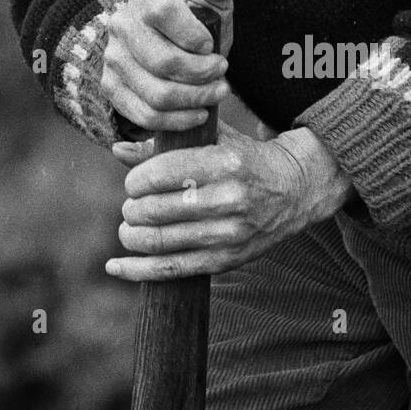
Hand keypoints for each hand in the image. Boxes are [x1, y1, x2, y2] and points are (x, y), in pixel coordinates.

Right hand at [100, 0, 235, 133]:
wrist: (165, 47)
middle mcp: (120, 25)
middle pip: (163, 62)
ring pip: (157, 94)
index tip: (210, 45)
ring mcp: (113, 60)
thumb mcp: (210, 3)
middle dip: (202, 74)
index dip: (192, 34)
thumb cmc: (194, 26)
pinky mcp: (112, 89)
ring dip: (196, 99)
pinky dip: (178, 120)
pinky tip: (198, 113)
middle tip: (222, 74)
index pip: (163, 12)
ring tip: (217, 92)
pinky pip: (146, 116)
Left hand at [106, 122, 354, 279]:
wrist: (295, 189)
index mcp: (224, 162)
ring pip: (162, 241)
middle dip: (133, 209)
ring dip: (133, 236)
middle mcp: (229, 198)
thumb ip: (164, 144)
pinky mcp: (228, 260)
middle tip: (131, 206)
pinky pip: (174, 270)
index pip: (162, 174)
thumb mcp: (211, 139)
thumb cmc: (243, 157)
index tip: (133, 182)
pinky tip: (115, 266)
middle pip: (157, 210)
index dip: (136, 181)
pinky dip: (139, 270)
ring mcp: (230, 233)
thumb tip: (118, 150)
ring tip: (128, 229)